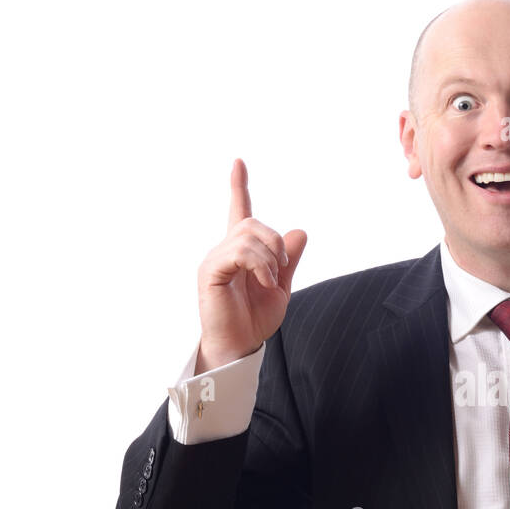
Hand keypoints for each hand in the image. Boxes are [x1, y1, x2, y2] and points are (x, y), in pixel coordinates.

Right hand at [196, 158, 307, 372]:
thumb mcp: (280, 287)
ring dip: (269, 256)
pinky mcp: (210, 271)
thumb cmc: (254, 320)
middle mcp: (224, 251)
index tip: (238, 162)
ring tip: (271, 280)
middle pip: (251, 222)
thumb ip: (288, 261)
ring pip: (246, 236)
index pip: (238, 211)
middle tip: (282, 266)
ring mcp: (215, 260)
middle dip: (275, 241)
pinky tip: (265, 282)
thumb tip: (299, 231)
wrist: (239, 346)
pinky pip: (239, 253)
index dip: (239, 187)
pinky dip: (259, 265)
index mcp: (240, 252)